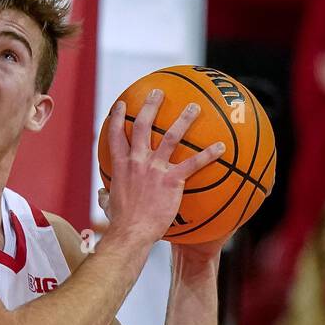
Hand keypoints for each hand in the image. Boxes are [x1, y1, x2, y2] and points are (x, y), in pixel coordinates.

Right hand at [102, 89, 224, 245]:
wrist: (132, 232)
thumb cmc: (120, 221)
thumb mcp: (108, 205)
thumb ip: (105, 196)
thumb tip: (101, 194)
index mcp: (121, 165)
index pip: (116, 134)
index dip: (117, 117)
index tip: (122, 104)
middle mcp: (137, 160)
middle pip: (142, 125)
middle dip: (150, 105)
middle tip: (158, 92)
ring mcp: (155, 168)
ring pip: (171, 136)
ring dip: (184, 120)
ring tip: (194, 107)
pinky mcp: (172, 180)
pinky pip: (193, 163)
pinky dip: (209, 154)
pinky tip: (222, 146)